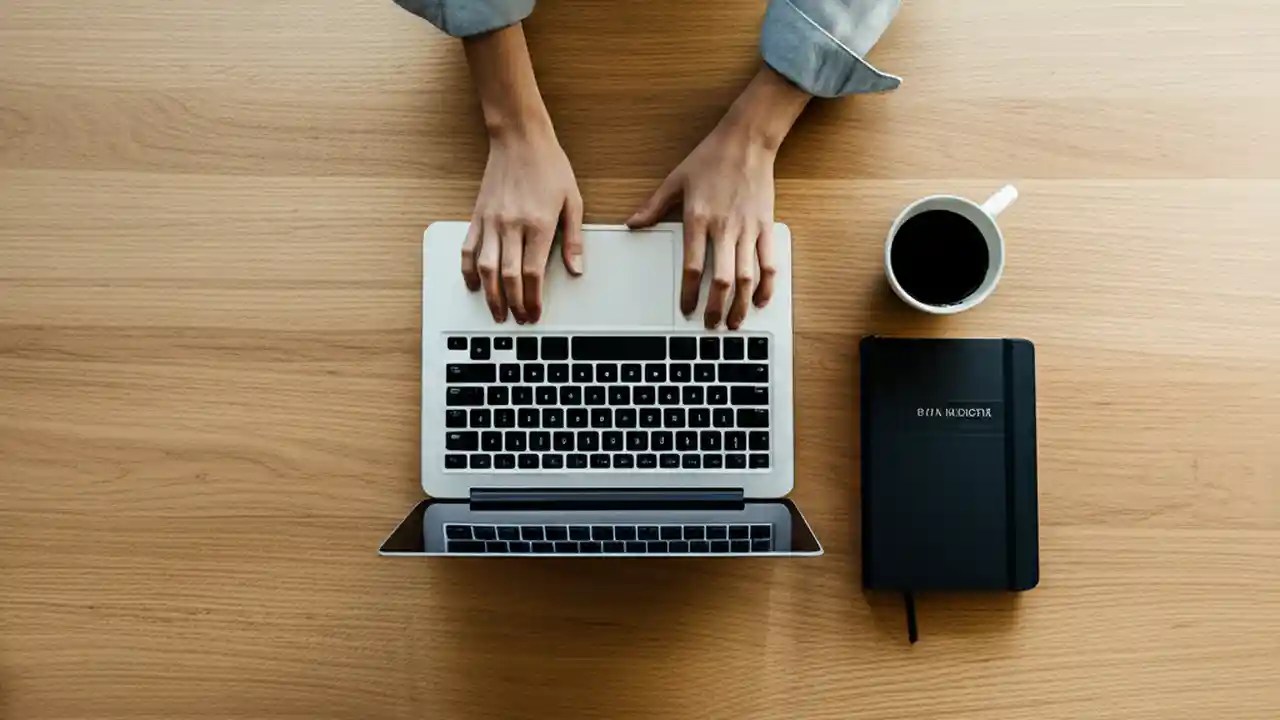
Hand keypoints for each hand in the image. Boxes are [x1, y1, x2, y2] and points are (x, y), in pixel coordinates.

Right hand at [463, 127, 583, 323]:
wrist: (520, 139)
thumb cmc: (550, 166)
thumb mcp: (574, 201)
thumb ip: (574, 239)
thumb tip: (576, 269)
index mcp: (539, 224)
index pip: (533, 273)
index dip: (533, 299)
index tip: (535, 314)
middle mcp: (512, 225)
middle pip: (509, 277)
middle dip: (513, 304)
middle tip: (518, 320)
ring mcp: (492, 221)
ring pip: (486, 268)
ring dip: (490, 295)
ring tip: (497, 312)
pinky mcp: (478, 215)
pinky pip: (468, 249)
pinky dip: (468, 271)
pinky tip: (474, 285)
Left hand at [627, 124, 776, 329]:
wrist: (746, 141)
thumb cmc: (710, 158)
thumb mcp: (675, 180)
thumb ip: (653, 206)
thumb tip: (632, 223)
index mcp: (698, 219)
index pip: (693, 267)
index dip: (690, 294)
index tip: (687, 310)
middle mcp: (724, 228)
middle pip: (722, 279)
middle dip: (716, 308)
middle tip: (710, 325)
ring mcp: (747, 229)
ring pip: (747, 277)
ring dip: (741, 304)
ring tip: (734, 323)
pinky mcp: (765, 226)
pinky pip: (769, 262)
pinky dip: (767, 285)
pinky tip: (761, 300)